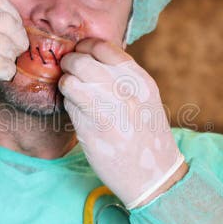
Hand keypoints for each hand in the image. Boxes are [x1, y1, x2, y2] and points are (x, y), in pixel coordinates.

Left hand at [59, 39, 185, 207]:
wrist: (156, 175)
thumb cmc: (147, 139)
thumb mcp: (145, 100)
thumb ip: (123, 80)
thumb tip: (93, 62)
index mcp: (140, 79)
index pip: (103, 47)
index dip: (85, 49)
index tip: (80, 57)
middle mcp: (126, 88)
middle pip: (83, 59)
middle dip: (69, 64)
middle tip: (68, 75)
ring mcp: (111, 105)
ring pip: (72, 77)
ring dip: (66, 83)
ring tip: (72, 95)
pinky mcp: (96, 125)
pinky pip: (70, 99)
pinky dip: (67, 101)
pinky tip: (75, 111)